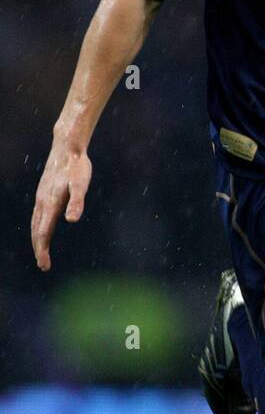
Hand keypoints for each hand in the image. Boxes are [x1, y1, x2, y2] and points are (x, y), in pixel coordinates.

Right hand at [31, 138, 92, 270]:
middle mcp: (42, 202)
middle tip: (44, 265)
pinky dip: (37, 227)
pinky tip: (43, 228)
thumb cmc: (77, 166)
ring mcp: (41, 197)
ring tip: (41, 251)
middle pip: (36, 231)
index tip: (45, 265)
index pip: (43, 232)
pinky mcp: (43, 192)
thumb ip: (76, 202)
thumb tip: (72, 220)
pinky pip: (37, 215)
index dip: (43, 250)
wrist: (67, 147)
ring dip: (37, 239)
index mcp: (50, 204)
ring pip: (35, 223)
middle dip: (39, 249)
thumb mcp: (80, 184)